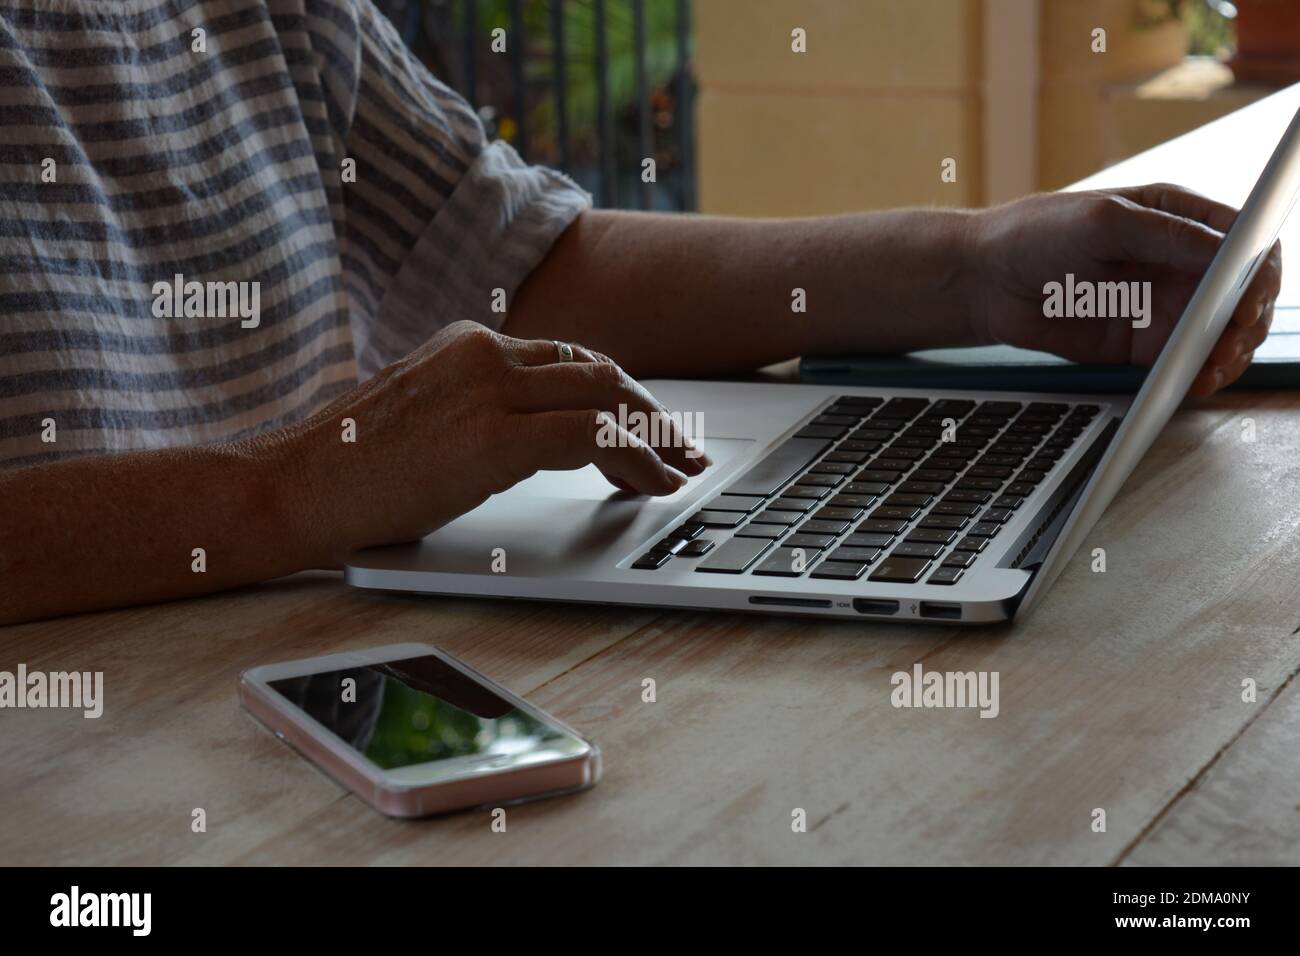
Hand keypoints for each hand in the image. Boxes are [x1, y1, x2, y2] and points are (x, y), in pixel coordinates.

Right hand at [287, 320, 709, 562]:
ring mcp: (491, 389)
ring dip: (654, 438)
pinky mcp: (495, 435)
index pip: (569, 360)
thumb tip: (533, 436)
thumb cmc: (346, 468)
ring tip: (679, 472)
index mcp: (468, 343)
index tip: (647, 427)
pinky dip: (636, 460)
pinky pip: (594, 438)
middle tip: (683, 449)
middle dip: (650, 413)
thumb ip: (477, 410)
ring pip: (607, 399)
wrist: (291, 488)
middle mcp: (486, 352)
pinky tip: (651, 484)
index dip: (618, 395)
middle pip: (600, 373)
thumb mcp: (422, 418)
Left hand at [966, 183, 1281, 395]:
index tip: (1249, 296)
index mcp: (1179, 218)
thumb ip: (1165, 235)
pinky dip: (1197, 374)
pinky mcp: (1143, 342)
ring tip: (1213, 365)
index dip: (1258, 270)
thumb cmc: (1036, 233)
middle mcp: (1180, 262)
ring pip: (1221, 333)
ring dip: (1228, 352)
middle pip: (1243, 294)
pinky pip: (1185, 362)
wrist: (986, 281)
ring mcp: (1165, 304)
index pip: (1245, 242)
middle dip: (1246, 319)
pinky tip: (1195, 381)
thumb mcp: (1103, 221)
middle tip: (1229, 340)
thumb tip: (1224, 249)